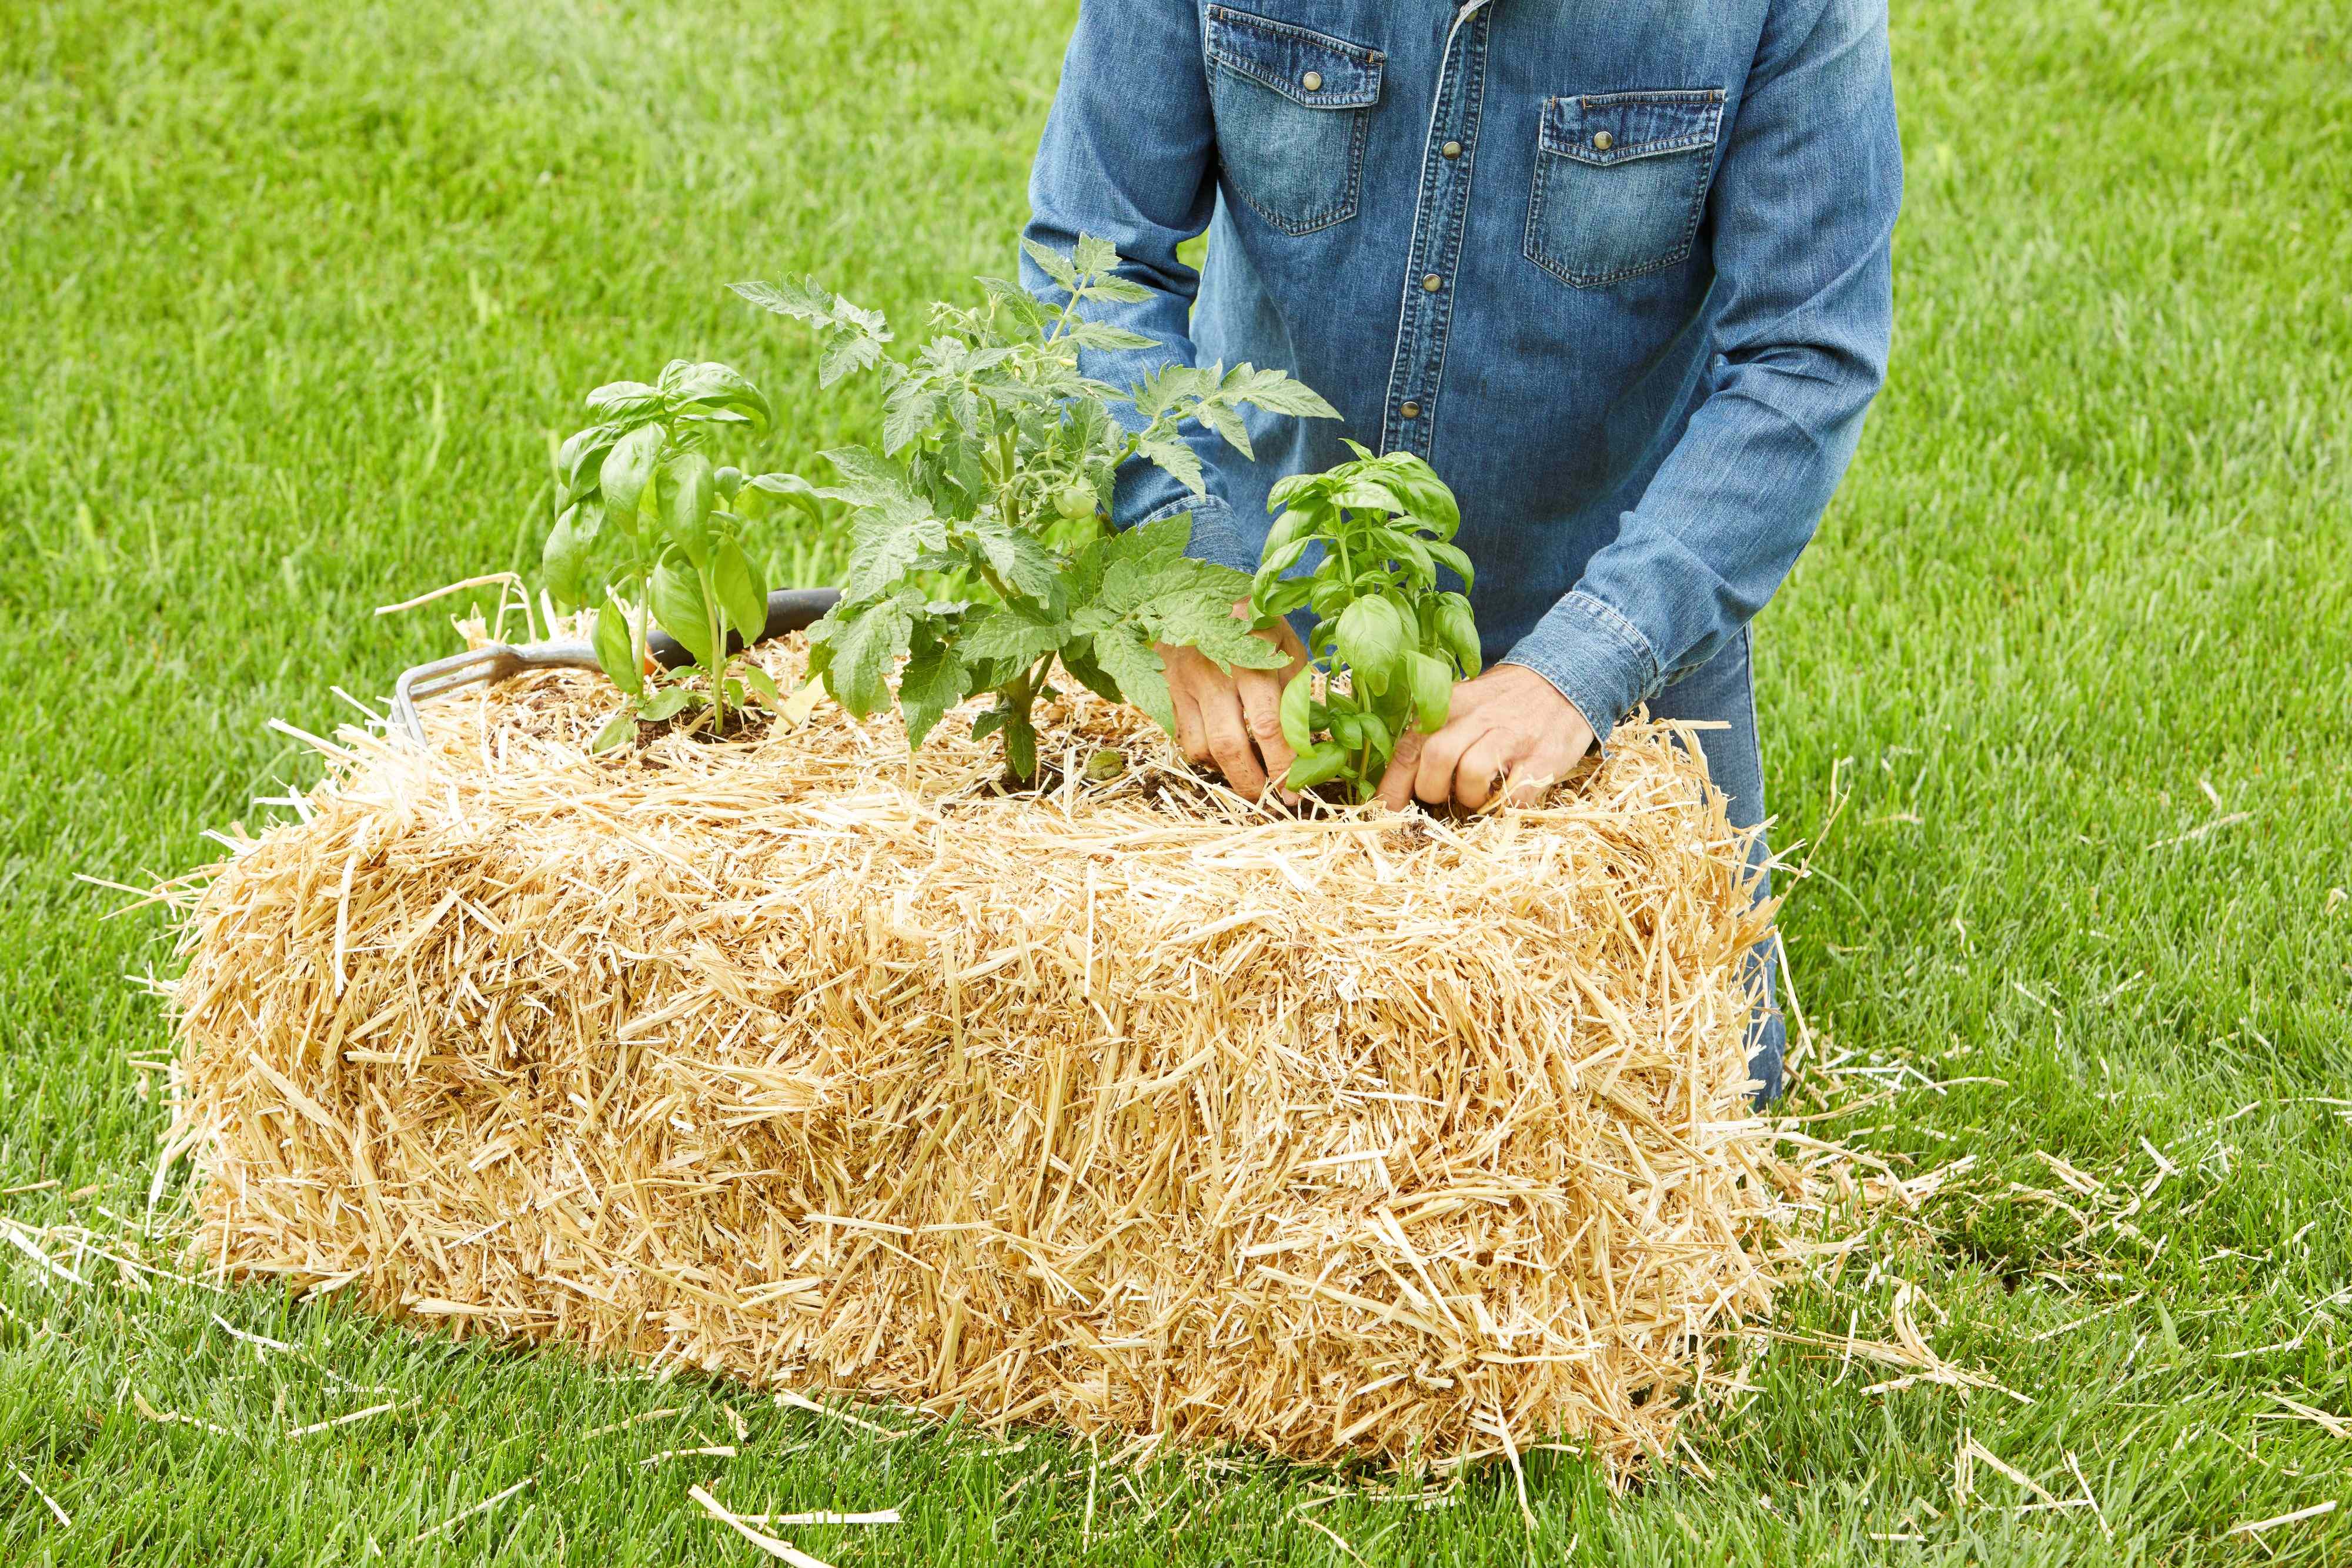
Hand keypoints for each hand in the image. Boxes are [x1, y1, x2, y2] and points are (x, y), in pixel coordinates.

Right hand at [1159, 602, 1309, 801]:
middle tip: (1272, 800)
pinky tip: (1223, 751)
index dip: (1283, 764)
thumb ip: (1297, 695)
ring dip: (1230, 772)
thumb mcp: (1285, 648)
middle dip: (1254, 783)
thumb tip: (1311, 748)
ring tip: (1251, 776)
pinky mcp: (1166, 693)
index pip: (1269, 725)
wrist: (1197, 594)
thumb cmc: (1254, 624)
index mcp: (1251, 658)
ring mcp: (1185, 684)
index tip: (1296, 791)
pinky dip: (1206, 757)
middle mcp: (1214, 672)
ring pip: (1203, 749)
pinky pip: (1185, 741)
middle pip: (1231, 745)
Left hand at [1377, 664, 1595, 811]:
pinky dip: (1505, 807)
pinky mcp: (1543, 757)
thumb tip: (1400, 779)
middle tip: (1444, 796)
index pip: (1409, 747)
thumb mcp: (1464, 704)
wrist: (1565, 679)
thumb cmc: (1504, 702)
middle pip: (1436, 758)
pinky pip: (1514, 795)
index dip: (1392, 786)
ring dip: (1469, 797)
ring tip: (1479, 794)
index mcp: (1450, 704)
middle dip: (1431, 790)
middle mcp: (1478, 716)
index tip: (1384, 811)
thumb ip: (1433, 733)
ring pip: (1471, 774)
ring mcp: (1512, 736)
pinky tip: (1507, 797)